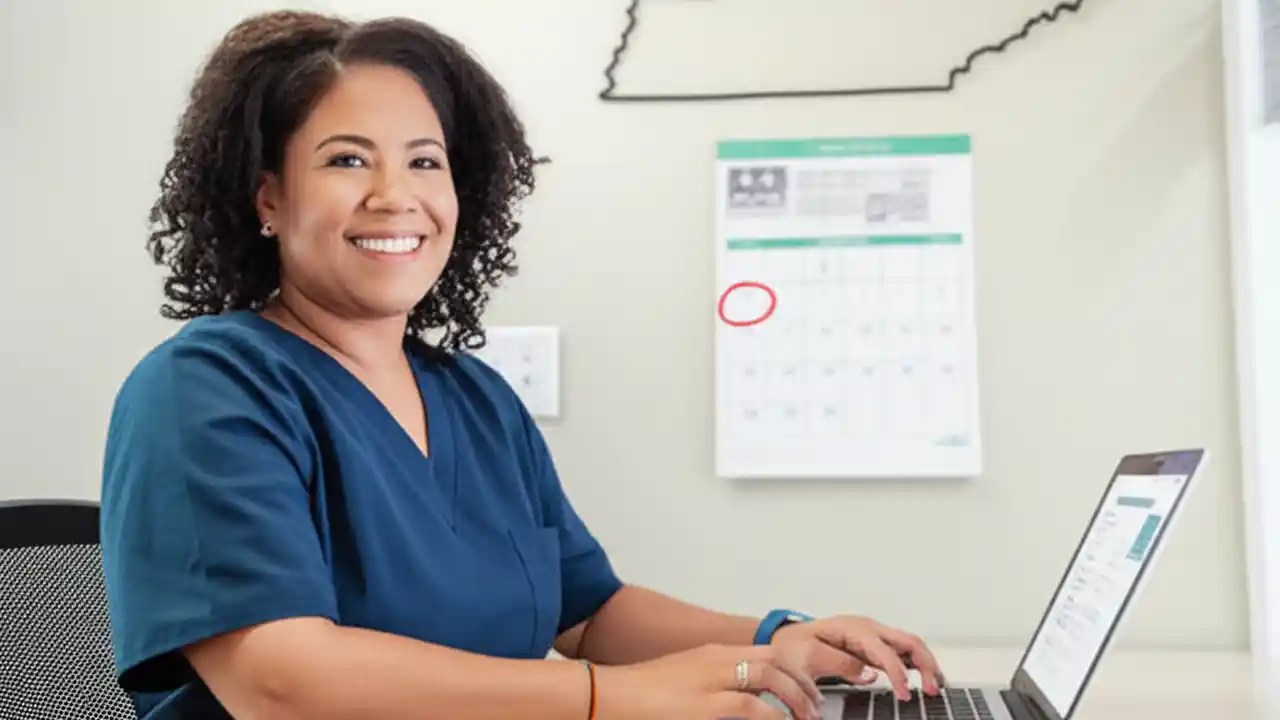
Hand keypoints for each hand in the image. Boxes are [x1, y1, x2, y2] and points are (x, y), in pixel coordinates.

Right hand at [595, 643, 825, 719]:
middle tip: (815, 708)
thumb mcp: (682, 684)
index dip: (792, 671)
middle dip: (802, 682)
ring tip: (807, 719)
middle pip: (774, 660)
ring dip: (795, 699)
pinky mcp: (704, 704)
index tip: (806, 690)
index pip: (765, 654)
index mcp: (711, 654)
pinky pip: (752, 707)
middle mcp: (715, 660)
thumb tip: (735, 705)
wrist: (607, 695)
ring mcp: (710, 680)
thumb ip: (710, 688)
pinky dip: (774, 717)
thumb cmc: (639, 696)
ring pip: (769, 679)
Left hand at [770, 615, 944, 701]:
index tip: (905, 694)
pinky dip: (917, 663)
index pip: (884, 651)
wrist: (785, 638)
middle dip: (925, 664)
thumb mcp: (809, 655)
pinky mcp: (872, 645)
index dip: (897, 673)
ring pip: (909, 644)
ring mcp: (872, 635)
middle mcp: (867, 628)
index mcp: (853, 629)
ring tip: (937, 685)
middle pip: (907, 641)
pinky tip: (925, 677)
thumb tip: (869, 674)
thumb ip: (839, 663)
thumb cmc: (794, 645)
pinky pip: (901, 651)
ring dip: (926, 663)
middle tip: (933, 690)